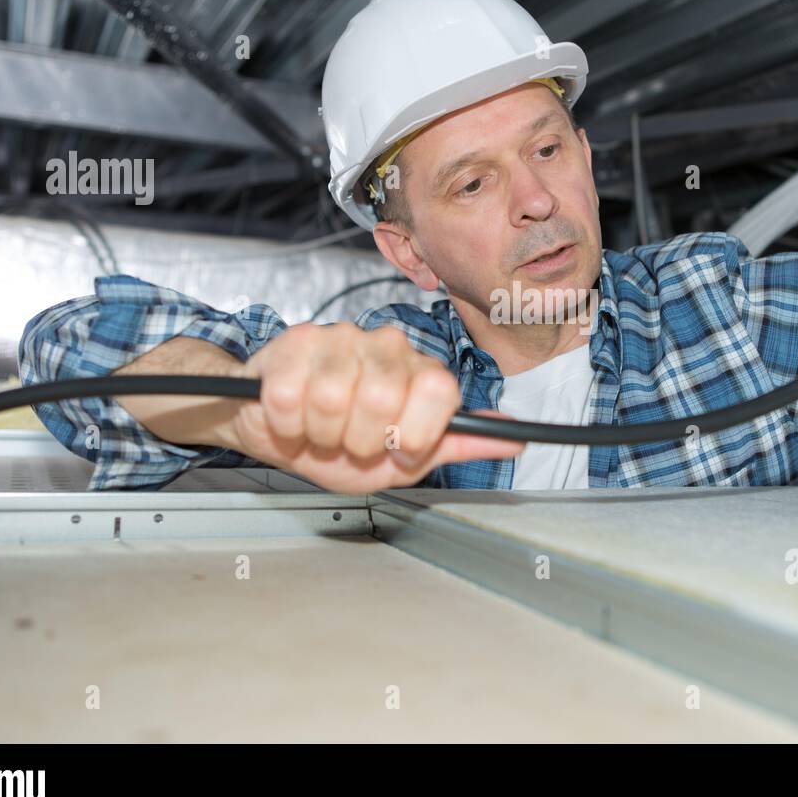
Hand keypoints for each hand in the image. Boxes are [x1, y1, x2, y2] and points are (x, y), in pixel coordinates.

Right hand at [225, 322, 523, 492]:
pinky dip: (287, 425)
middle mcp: (386, 345)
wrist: (281, 429)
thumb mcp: (407, 458)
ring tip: (320, 430)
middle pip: (383, 398)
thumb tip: (516, 439)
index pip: (439, 391)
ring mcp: (339, 338)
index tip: (399, 445)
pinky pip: (289, 397)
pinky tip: (293, 418)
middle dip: (360, 440)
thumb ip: (459, 445)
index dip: (415, 432)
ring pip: (331, 399)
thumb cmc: (343, 443)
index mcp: (421, 371)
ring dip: (320, 434)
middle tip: (351, 441)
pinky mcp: (294, 343)